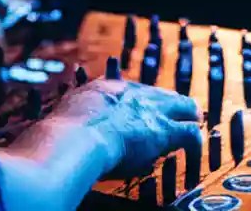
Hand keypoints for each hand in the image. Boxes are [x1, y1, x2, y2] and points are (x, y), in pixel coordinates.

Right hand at [29, 80, 200, 177]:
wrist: (76, 136)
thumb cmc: (62, 132)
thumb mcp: (63, 116)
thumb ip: (69, 117)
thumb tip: (55, 128)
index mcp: (108, 90)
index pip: (134, 93)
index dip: (141, 106)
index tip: (140, 116)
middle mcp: (133, 94)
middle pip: (165, 94)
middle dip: (174, 108)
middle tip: (178, 120)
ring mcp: (150, 110)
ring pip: (186, 107)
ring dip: (188, 122)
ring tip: (192, 136)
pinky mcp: (164, 131)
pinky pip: (191, 133)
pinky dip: (195, 146)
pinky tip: (193, 160)